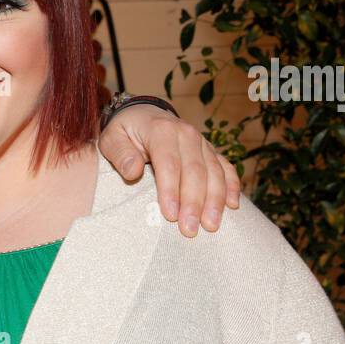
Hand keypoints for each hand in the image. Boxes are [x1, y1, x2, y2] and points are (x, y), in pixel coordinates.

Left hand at [97, 104, 239, 236]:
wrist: (143, 113)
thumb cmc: (125, 131)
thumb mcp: (112, 138)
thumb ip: (120, 154)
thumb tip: (132, 171)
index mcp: (161, 130)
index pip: (168, 163)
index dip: (170, 189)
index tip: (170, 214)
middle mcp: (186, 134)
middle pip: (194, 171)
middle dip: (194, 202)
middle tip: (190, 229)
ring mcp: (201, 143)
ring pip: (214, 172)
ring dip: (215, 200)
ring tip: (211, 225)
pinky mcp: (210, 151)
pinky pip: (225, 168)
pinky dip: (231, 186)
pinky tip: (233, 206)